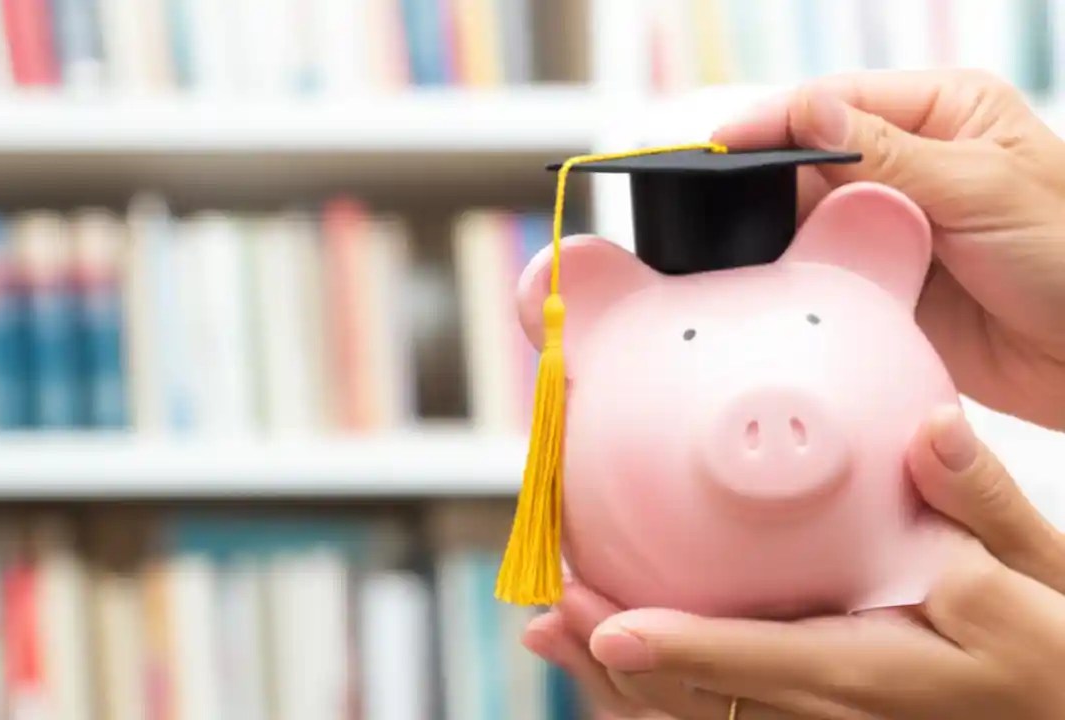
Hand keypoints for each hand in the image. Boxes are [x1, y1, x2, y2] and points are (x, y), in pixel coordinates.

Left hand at [525, 405, 1064, 718]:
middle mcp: (832, 717)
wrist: (1055, 705)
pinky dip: (654, 691)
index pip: (762, 663)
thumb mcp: (1035, 573)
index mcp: (878, 673)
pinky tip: (610, 654)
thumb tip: (931, 428)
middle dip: (618, 664)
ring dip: (618, 683)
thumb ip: (977, 503)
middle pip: (702, 705)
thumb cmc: (1046, 650)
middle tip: (551, 612)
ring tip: (551, 633)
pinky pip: (718, 719)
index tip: (608, 626)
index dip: (682, 649)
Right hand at [712, 70, 1064, 430]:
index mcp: (941, 115)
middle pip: (810, 161)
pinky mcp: (877, 283)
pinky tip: (767, 285)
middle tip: (715, 202)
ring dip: (776, 235)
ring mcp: (889, 227)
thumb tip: (806, 111)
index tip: (723, 142)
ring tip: (731, 246)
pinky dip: (793, 281)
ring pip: (807, 220)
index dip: (778, 121)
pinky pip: (819, 275)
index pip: (838, 104)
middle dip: (766, 181)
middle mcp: (909, 166)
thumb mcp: (982, 188)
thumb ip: (888, 153)